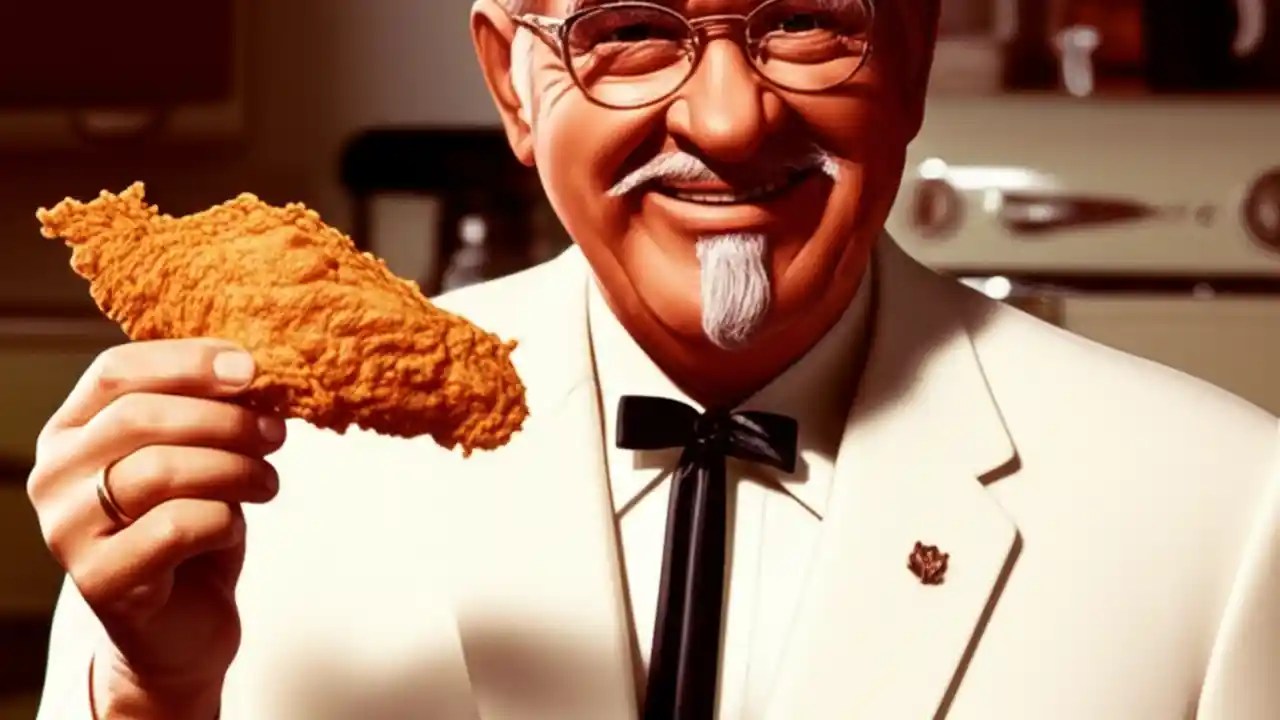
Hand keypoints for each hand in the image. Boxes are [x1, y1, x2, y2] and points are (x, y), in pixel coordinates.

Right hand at [27, 338, 286, 717]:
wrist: (185, 625)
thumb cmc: (193, 527)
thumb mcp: (200, 455)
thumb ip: (211, 411)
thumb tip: (254, 368)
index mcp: (72, 431)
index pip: (115, 371)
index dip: (187, 361)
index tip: (252, 369)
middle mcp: (55, 477)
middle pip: (138, 417)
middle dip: (224, 419)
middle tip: (276, 432)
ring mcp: (68, 531)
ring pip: (159, 471)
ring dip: (234, 469)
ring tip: (268, 482)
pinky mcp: (99, 581)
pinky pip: (176, 528)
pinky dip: (223, 519)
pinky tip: (233, 526)